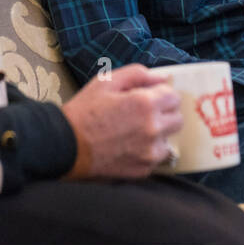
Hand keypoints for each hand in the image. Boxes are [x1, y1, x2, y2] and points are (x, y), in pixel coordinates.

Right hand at [59, 64, 182, 179]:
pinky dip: (147, 152)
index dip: (162, 95)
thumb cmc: (84, 111)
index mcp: (145, 104)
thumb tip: (161, 79)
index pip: (174, 97)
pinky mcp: (143, 170)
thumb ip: (138, 74)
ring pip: (169, 140)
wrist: (66, 146)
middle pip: (177, 119)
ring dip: (158, 135)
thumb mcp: (106, 81)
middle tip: (143, 115)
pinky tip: (129, 147)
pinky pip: (156, 158)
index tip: (150, 98)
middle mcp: (153, 128)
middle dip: (164, 114)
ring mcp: (150, 152)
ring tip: (135, 132)